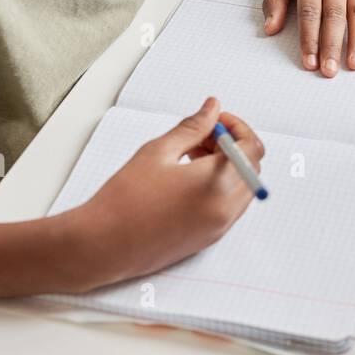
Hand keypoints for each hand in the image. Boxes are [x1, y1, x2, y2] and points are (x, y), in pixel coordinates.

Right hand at [64, 98, 263, 291]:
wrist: (103, 246)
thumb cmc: (125, 200)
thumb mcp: (159, 151)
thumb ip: (193, 127)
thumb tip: (213, 109)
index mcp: (218, 184)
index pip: (250, 147)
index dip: (235, 127)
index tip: (214, 120)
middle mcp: (226, 209)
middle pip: (251, 167)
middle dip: (232, 145)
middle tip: (200, 136)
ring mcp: (219, 228)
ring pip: (242, 187)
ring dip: (227, 166)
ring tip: (189, 156)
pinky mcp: (208, 239)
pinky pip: (229, 206)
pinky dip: (220, 187)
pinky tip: (188, 179)